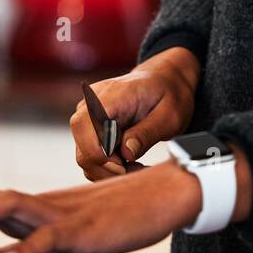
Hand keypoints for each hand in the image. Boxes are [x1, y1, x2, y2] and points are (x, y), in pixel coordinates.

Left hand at [0, 160, 201, 252]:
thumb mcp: (50, 241)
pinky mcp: (80, 232)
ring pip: (11, 207)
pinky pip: (46, 240)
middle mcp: (37, 205)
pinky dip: (22, 249)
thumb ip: (1, 252)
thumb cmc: (108, 219)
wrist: (160, 195)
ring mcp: (59, 215)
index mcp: (28, 207)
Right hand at [71, 47, 200, 180]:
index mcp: (113, 95)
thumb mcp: (170, 116)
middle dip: (109, 168)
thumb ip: (147, 133)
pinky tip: (129, 163)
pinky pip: (91, 155)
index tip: (125, 164)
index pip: (84, 125)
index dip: (98, 152)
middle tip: (137, 170)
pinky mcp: (91, 128)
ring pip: (85, 157)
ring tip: (137, 167)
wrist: (165, 81)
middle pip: (82, 147)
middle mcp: (93, 103)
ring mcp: (89, 116)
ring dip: (110, 171)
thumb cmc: (169, 94)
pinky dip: (108, 167)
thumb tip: (126, 154)